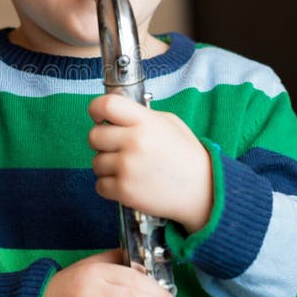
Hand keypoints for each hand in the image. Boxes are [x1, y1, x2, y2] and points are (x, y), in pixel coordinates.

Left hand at [88, 94, 212, 233]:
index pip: (106, 105)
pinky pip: (100, 185)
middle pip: (94, 136)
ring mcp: (127, 167)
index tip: (99, 117)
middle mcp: (134, 142)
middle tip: (119, 148)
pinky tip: (128, 182)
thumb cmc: (185, 155)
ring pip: (96, 163)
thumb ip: (140, 116)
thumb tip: (112, 112)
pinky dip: (110, 186)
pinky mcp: (125, 191)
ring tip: (129, 168)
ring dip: (107, 166)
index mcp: (145, 122)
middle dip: (103, 142)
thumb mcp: (168, 123)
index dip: (96, 109)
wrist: (202, 190)